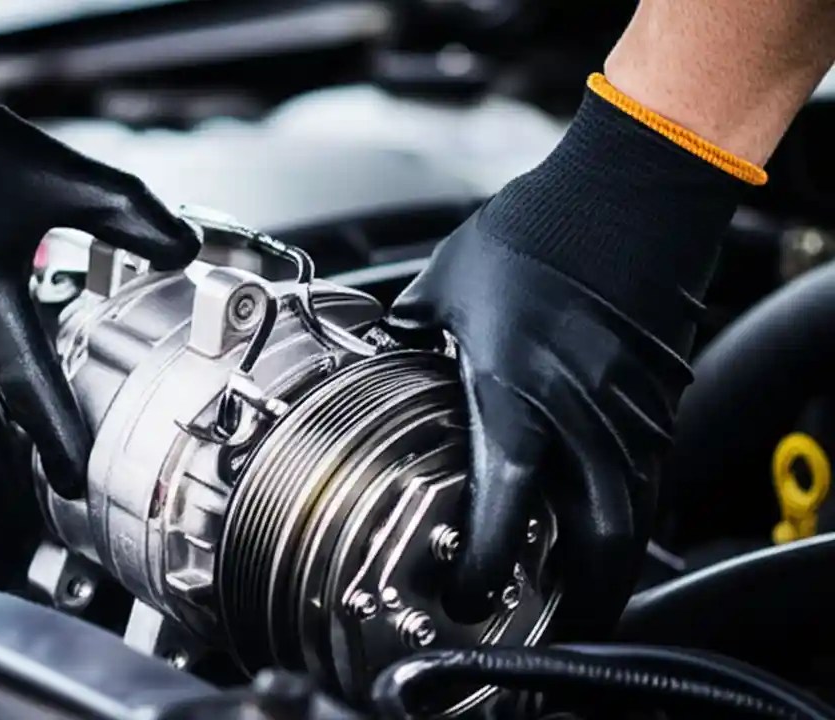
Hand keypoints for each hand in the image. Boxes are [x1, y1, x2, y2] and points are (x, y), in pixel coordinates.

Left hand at [388, 84, 745, 629]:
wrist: (626, 192)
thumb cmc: (539, 231)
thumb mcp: (446, 286)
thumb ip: (410, 329)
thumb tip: (383, 341)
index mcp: (518, 400)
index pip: (505, 516)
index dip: (485, 571)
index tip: (465, 590)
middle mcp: (584, 421)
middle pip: (599, 546)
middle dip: (575, 599)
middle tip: (538, 617)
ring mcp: (632, 414)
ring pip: (631, 519)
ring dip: (603, 562)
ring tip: (570, 585)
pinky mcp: (660, 400)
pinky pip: (646, 479)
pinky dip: (622, 511)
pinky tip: (596, 513)